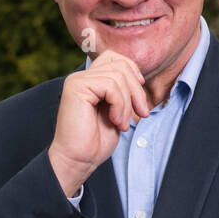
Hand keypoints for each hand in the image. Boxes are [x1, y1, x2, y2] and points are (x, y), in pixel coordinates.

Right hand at [48, 50, 149, 196]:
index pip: (114, 58)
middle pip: (120, 65)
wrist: (79, 160)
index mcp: (89, 80)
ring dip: (128, 103)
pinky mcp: (77, 87)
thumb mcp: (116, 111)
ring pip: (118, 75)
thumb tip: (139, 76)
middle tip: (141, 114)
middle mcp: (81, 77)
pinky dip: (120, 105)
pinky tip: (115, 121)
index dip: (133, 72)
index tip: (139, 98)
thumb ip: (121, 91)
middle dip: (137, 91)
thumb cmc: (96, 141)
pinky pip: (111, 85)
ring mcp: (77, 80)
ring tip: (122, 124)